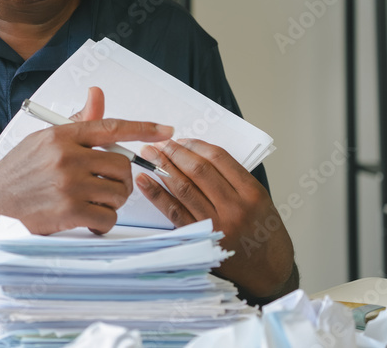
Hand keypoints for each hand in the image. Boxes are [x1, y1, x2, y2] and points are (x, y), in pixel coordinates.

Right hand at [0, 87, 172, 234]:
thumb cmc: (19, 173)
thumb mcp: (44, 140)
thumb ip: (76, 122)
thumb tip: (96, 94)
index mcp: (61, 135)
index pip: (110, 127)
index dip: (143, 128)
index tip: (166, 130)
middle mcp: (66, 156)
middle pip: (121, 166)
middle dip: (120, 181)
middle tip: (105, 188)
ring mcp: (68, 184)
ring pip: (118, 193)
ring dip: (110, 203)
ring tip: (90, 204)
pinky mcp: (68, 211)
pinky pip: (107, 217)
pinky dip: (102, 224)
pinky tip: (88, 221)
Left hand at [136, 138, 297, 303]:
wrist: (268, 273)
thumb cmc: (264, 235)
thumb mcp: (262, 202)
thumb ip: (235, 180)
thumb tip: (198, 156)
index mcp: (252, 194)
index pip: (219, 158)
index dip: (196, 145)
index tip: (182, 139)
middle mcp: (235, 208)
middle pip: (198, 170)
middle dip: (175, 152)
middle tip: (159, 142)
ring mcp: (216, 224)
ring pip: (183, 188)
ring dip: (162, 168)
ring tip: (148, 154)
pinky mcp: (200, 238)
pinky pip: (173, 211)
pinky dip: (156, 194)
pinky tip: (144, 181)